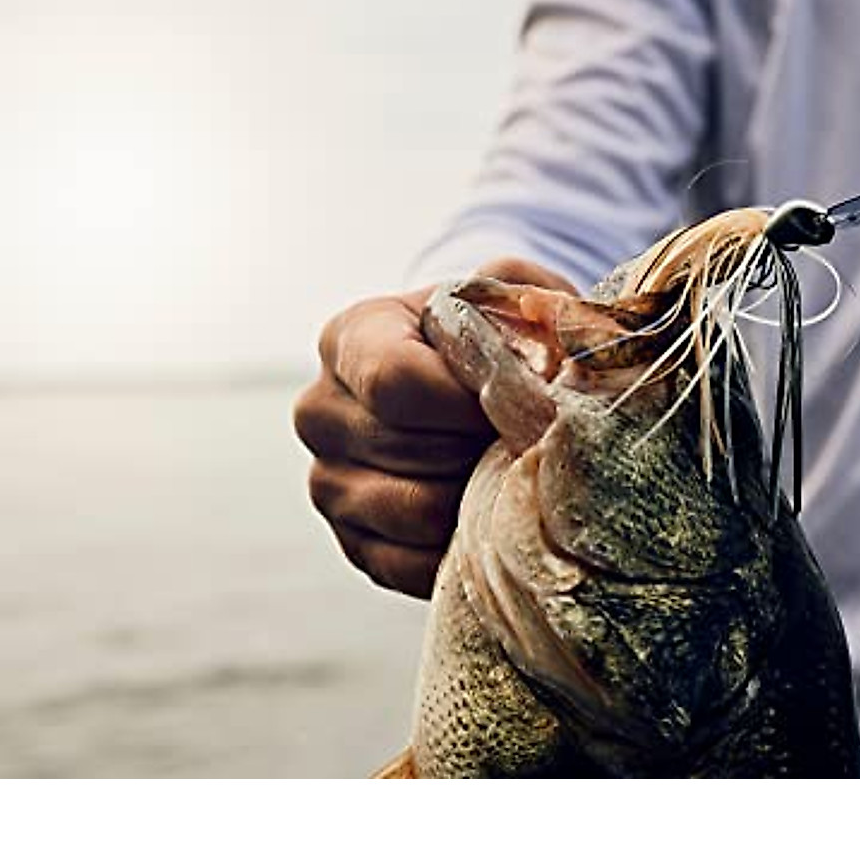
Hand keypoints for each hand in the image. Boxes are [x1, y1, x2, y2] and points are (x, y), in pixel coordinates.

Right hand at [293, 257, 575, 597]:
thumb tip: (539, 328)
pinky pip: (413, 564)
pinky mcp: (354, 544)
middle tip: (534, 441)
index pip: (396, 381)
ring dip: (482, 495)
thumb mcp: (512, 298)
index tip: (532, 402)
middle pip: (412, 450)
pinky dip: (466, 545)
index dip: (472, 400)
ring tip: (516, 469)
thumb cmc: (497, 341)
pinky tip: (494, 512)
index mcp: (349, 338)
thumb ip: (522, 295)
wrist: (478, 401)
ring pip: (417, 511)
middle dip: (487, 447)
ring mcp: (328, 484)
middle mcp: (320, 410)